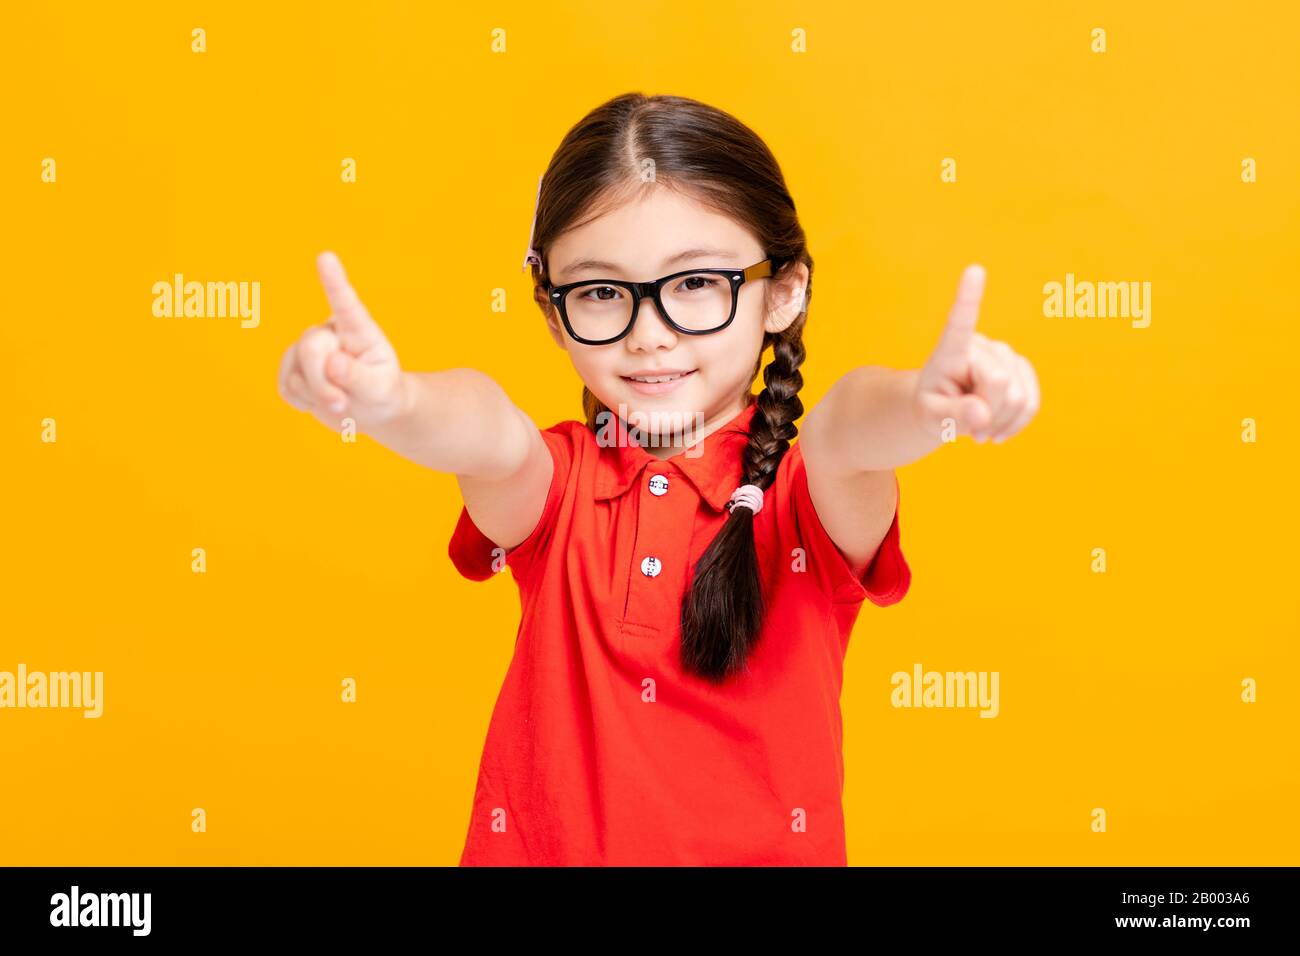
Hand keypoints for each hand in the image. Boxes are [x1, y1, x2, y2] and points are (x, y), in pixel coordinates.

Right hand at [278, 252, 406, 429]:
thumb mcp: (381, 389)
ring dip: (317, 396)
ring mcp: (306, 347)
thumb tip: (332, 363)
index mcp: (358, 328)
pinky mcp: (291, 367)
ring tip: (341, 403)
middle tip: (341, 403)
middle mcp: (329, 330)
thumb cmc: (382, 392)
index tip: (326, 257)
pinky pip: (286, 387)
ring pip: (296, 372)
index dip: (334, 280)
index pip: (345, 302)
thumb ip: (360, 377)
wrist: (370, 409)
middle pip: (310, 348)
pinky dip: (305, 402)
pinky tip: (321, 400)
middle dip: (323, 383)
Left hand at [913, 265, 1039, 443]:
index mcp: (950, 350)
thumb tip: (981, 415)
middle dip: (986, 414)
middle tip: (967, 425)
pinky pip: (1031, 405)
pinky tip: (997, 429)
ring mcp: (1006, 355)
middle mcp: (982, 346)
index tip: (974, 270)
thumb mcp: (931, 418)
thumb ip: (951, 416)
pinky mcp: (1023, 370)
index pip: (960, 323)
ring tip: (978, 427)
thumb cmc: (933, 409)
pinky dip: (1016, 424)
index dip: (969, 298)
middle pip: (999, 385)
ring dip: (999, 423)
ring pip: (1019, 399)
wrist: (946, 409)